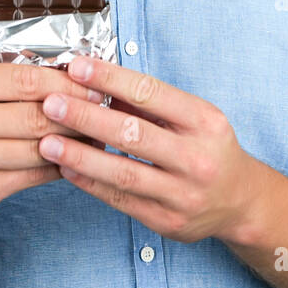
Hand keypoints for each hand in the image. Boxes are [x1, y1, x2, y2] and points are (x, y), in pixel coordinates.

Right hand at [0, 63, 107, 227]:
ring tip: (96, 137)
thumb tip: (75, 76)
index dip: (66, 83)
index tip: (94, 85)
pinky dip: (60, 166)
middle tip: (103, 113)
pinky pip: (33, 175)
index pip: (24, 78)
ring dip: (74, 143)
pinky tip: (75, 160)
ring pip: (38, 147)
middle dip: (76, 113)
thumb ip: (10, 84)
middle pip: (34, 114)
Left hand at [35, 55, 259, 243]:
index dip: (111, 78)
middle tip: (52, 103)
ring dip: (81, 156)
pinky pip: (120, 200)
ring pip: (124, 172)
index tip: (77, 67)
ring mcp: (182, 193)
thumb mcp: (193, 116)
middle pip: (134, 133)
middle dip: (87, 116)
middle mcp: (197, 158)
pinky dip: (90, 183)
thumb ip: (149, 102)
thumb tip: (98, 81)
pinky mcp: (166, 220)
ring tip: (48, 141)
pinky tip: (66, 168)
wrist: (239, 200)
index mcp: (205, 121)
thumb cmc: (209, 148)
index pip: (151, 93)